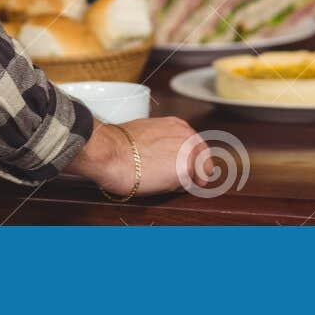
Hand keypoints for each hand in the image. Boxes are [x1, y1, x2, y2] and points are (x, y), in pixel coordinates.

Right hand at [67, 116, 212, 197]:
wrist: (111, 152)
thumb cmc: (119, 144)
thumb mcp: (146, 132)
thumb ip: (161, 139)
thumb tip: (160, 152)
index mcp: (178, 125)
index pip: (196, 147)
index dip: (190, 161)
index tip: (184, 170)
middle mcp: (188, 136)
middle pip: (203, 161)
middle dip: (194, 172)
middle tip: (179, 182)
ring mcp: (189, 152)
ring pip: (198, 174)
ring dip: (187, 180)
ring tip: (165, 182)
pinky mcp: (186, 170)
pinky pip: (189, 186)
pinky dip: (179, 189)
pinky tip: (162, 185)